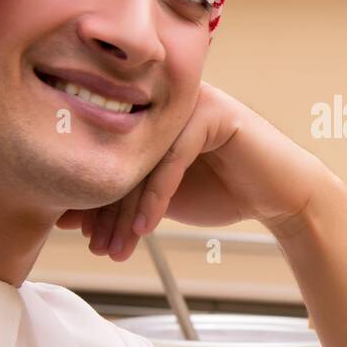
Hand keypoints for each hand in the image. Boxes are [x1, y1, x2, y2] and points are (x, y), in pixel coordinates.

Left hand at [57, 82, 331, 259]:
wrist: (279, 196)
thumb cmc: (222, 191)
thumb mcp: (161, 198)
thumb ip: (123, 198)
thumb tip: (67, 215)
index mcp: (147, 112)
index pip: (107, 153)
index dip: (90, 195)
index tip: (76, 232)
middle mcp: (164, 100)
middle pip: (121, 154)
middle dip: (105, 208)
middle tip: (95, 246)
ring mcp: (188, 101)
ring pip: (144, 158)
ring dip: (126, 209)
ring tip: (115, 246)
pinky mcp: (213, 112)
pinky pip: (173, 158)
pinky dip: (156, 196)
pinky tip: (145, 227)